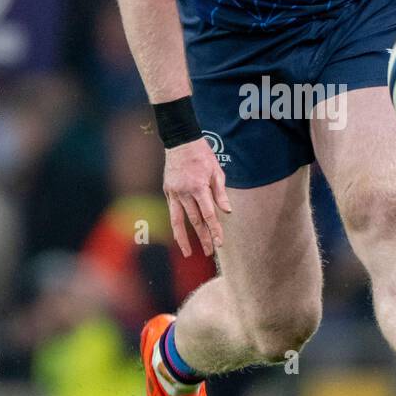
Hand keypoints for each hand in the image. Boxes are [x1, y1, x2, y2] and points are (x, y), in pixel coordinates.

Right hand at [163, 137, 231, 256]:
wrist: (180, 142)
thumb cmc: (202, 155)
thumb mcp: (217, 171)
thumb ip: (221, 193)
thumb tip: (227, 212)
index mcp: (199, 187)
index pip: (208, 215)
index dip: (214, 230)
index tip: (219, 243)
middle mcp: (184, 192)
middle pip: (194, 221)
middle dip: (203, 238)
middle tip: (209, 252)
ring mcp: (174, 193)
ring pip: (178, 221)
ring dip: (183, 239)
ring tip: (188, 253)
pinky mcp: (167, 191)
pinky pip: (172, 212)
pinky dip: (176, 225)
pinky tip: (180, 235)